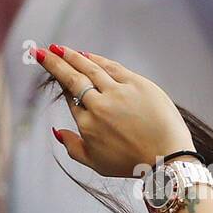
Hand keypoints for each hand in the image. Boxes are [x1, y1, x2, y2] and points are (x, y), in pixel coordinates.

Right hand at [34, 45, 194, 177]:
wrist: (169, 158)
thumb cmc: (135, 164)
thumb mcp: (97, 164)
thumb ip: (73, 148)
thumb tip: (57, 131)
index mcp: (88, 124)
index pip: (70, 99)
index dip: (63, 85)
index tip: (57, 76)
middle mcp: (100, 106)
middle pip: (73, 79)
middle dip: (55, 63)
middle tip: (42, 51)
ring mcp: (119, 94)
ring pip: (90, 68)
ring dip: (72, 56)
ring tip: (59, 48)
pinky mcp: (139, 85)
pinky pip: (113, 67)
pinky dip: (98, 59)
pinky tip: (87, 54)